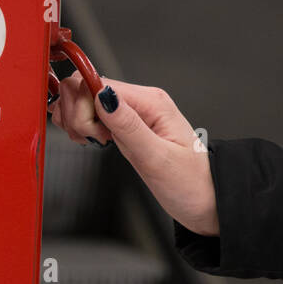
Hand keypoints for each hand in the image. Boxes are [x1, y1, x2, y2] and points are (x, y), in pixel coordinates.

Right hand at [48, 74, 219, 236]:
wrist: (207, 200)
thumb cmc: (191, 183)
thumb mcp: (157, 158)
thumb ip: (128, 127)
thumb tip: (103, 97)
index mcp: (150, 102)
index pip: (97, 84)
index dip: (82, 108)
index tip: (92, 135)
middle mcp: (139, 102)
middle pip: (85, 87)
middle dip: (75, 114)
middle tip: (90, 140)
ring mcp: (130, 113)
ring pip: (83, 100)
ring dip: (75, 120)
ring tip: (90, 142)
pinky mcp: (123, 126)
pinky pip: (90, 114)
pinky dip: (81, 127)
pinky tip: (91, 141)